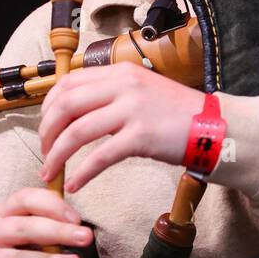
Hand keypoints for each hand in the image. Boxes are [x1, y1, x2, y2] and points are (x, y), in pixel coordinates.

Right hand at [0, 187, 93, 257]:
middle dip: (58, 232)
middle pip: (23, 227)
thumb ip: (46, 235)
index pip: (25, 199)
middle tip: (84, 238)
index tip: (76, 219)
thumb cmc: (7, 257)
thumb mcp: (25, 240)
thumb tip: (77, 234)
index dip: (52, 206)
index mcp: (2, 214)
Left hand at [37, 62, 206, 192]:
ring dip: (57, 155)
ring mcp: (132, 109)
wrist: (214, 127)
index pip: (68, 82)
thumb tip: (76, 112)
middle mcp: (124, 85)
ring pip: (77, 131)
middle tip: (44, 152)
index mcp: (120, 72)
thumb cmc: (177, 114)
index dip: (48, 106)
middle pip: (66, 105)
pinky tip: (75, 185)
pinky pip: (100, 156)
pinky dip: (82, 173)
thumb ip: (111, 94)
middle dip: (46, 132)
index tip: (45, 127)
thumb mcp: (141, 91)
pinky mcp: (141, 136)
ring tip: (50, 172)